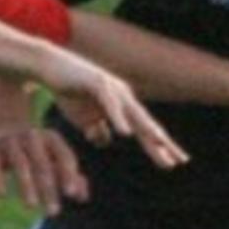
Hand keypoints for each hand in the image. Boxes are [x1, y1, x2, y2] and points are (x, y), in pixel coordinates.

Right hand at [0, 126, 86, 215]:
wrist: (2, 120)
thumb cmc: (35, 147)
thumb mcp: (53, 156)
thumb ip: (70, 176)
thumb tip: (83, 198)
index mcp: (51, 139)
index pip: (63, 157)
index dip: (68, 174)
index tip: (71, 194)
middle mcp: (31, 138)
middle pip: (42, 165)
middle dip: (48, 188)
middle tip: (53, 212)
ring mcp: (8, 143)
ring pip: (19, 164)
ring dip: (26, 185)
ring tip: (32, 206)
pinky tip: (1, 194)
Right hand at [37, 46, 188, 168]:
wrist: (48, 66)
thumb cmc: (67, 90)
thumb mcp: (83, 116)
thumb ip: (96, 128)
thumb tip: (105, 141)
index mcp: (121, 106)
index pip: (144, 130)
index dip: (159, 146)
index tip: (175, 162)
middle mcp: (122, 97)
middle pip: (146, 124)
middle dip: (162, 143)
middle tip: (180, 161)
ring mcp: (111, 88)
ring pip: (133, 114)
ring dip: (147, 130)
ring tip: (160, 144)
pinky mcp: (96, 83)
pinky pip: (110, 104)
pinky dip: (118, 118)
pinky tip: (125, 133)